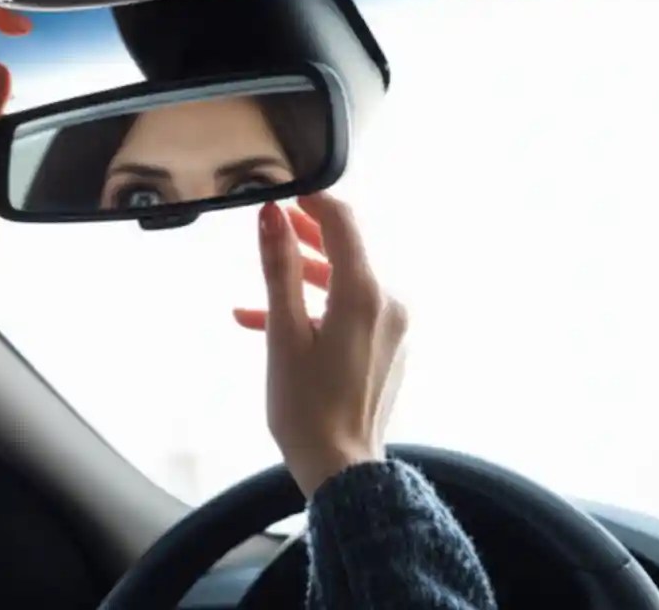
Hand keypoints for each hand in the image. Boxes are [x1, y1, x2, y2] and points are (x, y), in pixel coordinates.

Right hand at [234, 195, 407, 496]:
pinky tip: (270, 322)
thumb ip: (278, 268)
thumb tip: (271, 216)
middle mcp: (388, 304)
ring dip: (306, 274)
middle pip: (349, 251)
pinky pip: (352, 312)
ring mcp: (392, 328)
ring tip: (266, 273)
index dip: (314, 198)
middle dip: (308, 234)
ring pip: (347, 282)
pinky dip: (317, 308)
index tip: (284, 188)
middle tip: (272, 220)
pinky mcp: (387, 348)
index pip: (344, 222)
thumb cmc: (307, 407)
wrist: (341, 469)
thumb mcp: (283, 333)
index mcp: (365, 294)